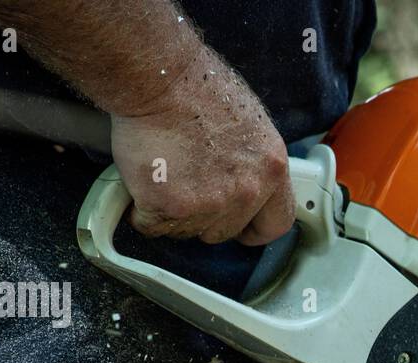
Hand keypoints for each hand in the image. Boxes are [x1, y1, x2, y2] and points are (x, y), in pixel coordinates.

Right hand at [110, 48, 294, 244]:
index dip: (254, 229)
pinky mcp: (172, 208)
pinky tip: (142, 182)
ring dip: (171, 213)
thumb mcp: (247, 126)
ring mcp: (211, 203)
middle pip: (225, 231)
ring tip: (164, 173)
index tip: (241, 229)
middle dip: (204, 217)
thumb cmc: (194, 87)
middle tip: (185, 185)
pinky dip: (141, 210)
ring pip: (187, 231)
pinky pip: (151, 226)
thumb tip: (239, 183)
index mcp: (272, 167)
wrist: (157, 76)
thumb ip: (250, 164)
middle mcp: (248, 189)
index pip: (276, 222)